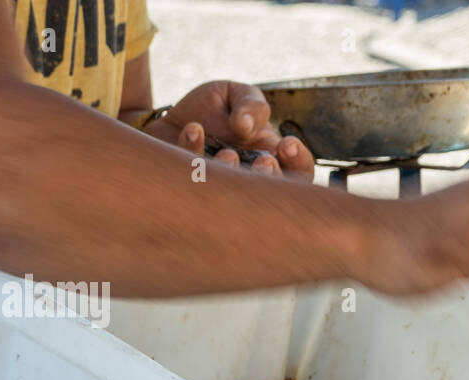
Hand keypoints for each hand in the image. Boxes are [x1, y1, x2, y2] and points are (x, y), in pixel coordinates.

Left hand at [144, 81, 314, 180]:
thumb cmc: (211, 111)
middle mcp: (250, 178)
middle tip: (264, 162)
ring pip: (235, 196)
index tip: (287, 144)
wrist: (168, 119)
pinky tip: (193, 129)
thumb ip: (251, 104)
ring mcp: (221, 185)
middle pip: (274, 193)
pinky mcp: (188, 183)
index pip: (300, 172)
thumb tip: (245, 127)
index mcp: (270, 157)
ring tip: (226, 153)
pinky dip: (194, 150)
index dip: (299, 162)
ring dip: (234, 173)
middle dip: (272, 179)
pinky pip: (192, 177)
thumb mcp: (236, 95)